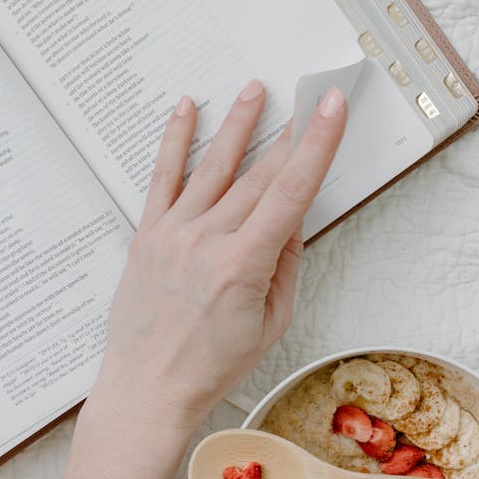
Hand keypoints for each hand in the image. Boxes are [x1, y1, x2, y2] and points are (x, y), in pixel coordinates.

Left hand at [94, 80, 347, 432]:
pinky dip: (175, 140)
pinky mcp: (148, 234)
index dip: (317, 144)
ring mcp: (173, 233)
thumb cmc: (210, 367)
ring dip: (238, 124)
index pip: (291, 191)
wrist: (147, 389)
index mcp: (243, 265)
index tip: (330, 108)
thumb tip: (292, 221)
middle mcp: (207, 240)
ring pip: (213, 166)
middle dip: (289, 134)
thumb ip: (284, 266)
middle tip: (309, 99)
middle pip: (259, 174)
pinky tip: (187, 110)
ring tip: (255, 90)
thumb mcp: (270, 324)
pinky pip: (162, 177)